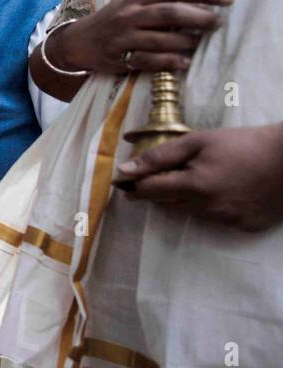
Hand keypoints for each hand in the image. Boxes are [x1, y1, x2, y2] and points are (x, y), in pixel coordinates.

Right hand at [54, 0, 230, 74]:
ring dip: (187, 42)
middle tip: (217, 23)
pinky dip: (169, 62)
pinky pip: (148, 61)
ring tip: (202, 43)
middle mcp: (129, 16)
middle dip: (199, 17)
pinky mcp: (118, 59)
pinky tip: (185, 63)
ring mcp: (123, 38)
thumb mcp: (130, 4)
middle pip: (169, 13)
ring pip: (161, 39)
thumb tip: (199, 5)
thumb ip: (157, 3)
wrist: (76, 43)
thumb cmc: (111, 22)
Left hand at [115, 125, 282, 231]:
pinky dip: (210, 208)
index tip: (123, 185)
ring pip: (190, 212)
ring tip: (190, 183)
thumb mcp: (199, 141)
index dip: (134, 187)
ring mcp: (226, 220)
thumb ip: (160, 156)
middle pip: (168, 204)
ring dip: (182, 201)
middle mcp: (207, 208)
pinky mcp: (244, 226)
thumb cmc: (244, 143)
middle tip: (151, 183)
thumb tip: (126, 169)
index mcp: (193, 185)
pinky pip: (216, 219)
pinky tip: (221, 193)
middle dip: (156, 193)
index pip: (150, 191)